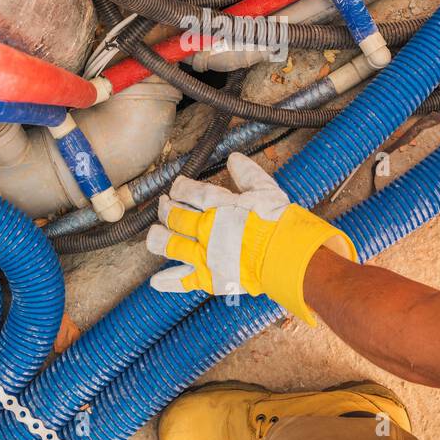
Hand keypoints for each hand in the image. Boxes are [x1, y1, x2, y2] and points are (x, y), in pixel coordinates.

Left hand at [147, 153, 356, 324]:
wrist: (285, 255)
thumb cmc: (278, 221)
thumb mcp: (265, 189)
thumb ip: (247, 173)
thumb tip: (234, 158)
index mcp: (217, 205)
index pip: (188, 192)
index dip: (179, 187)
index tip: (177, 186)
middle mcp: (205, 228)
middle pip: (173, 216)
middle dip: (165, 209)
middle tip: (164, 206)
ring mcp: (203, 255)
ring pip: (168, 245)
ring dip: (157, 238)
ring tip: (155, 234)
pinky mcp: (208, 278)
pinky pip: (181, 280)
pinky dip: (166, 281)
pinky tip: (154, 281)